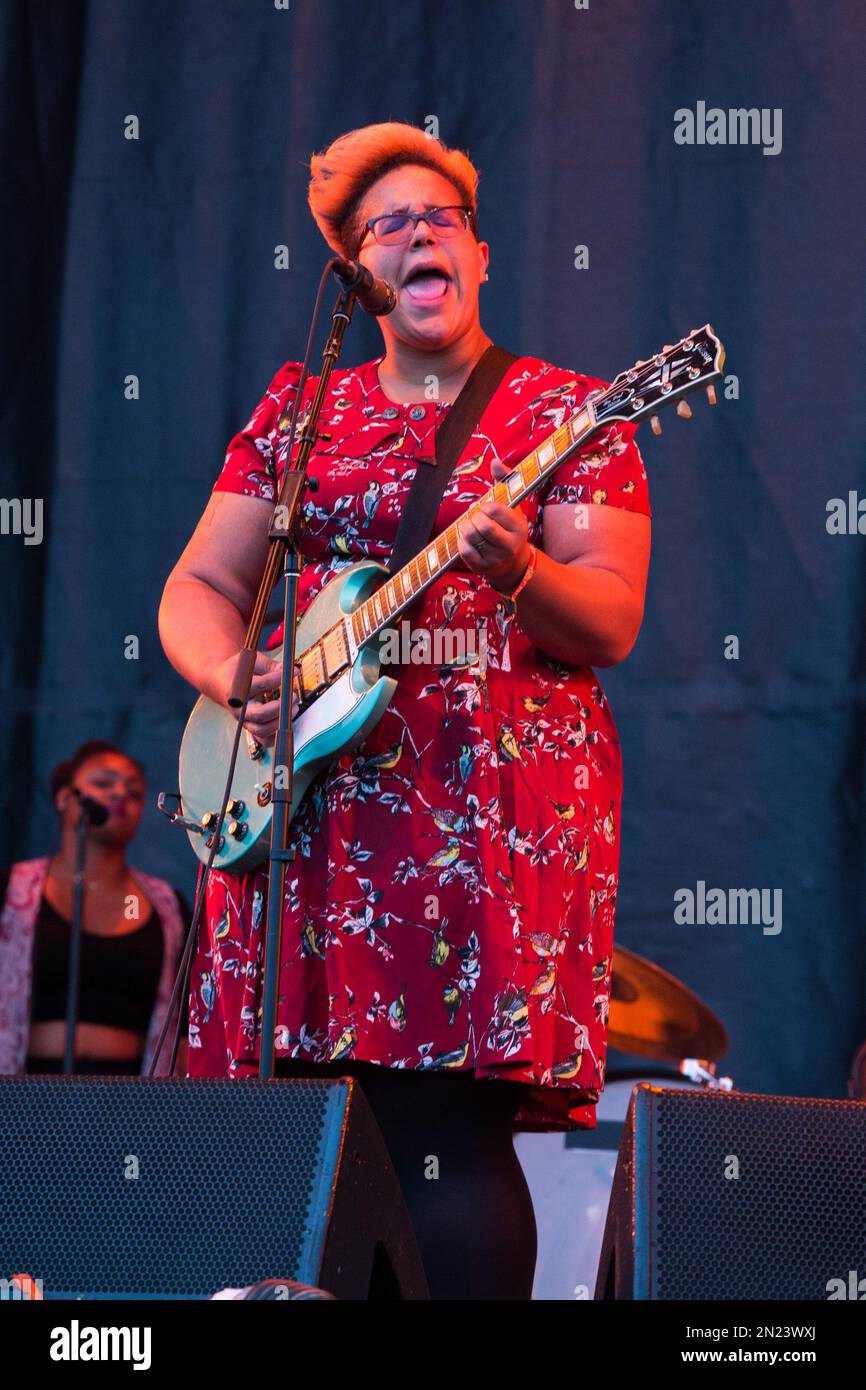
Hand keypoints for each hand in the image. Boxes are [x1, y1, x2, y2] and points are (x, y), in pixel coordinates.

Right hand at [213, 651, 298, 747]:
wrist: (221, 682)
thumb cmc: (237, 671)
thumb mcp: (250, 660)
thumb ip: (269, 665)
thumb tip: (288, 670)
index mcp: (236, 689)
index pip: (259, 685)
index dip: (278, 679)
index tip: (292, 673)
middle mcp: (238, 708)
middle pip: (260, 714)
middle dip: (281, 707)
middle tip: (294, 696)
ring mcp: (244, 721)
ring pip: (262, 730)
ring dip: (281, 721)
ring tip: (293, 707)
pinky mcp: (250, 728)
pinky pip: (264, 740)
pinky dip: (277, 735)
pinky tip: (286, 720)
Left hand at [455, 458, 531, 591]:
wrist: (513, 563)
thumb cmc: (509, 527)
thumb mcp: (512, 505)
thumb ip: (505, 480)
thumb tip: (494, 461)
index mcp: (518, 527)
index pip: (495, 510)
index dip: (485, 506)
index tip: (486, 508)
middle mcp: (510, 545)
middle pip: (483, 526)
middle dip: (474, 518)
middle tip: (476, 517)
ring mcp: (496, 559)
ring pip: (471, 538)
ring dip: (465, 528)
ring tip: (470, 526)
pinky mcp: (483, 568)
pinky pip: (464, 552)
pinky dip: (462, 542)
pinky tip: (467, 539)